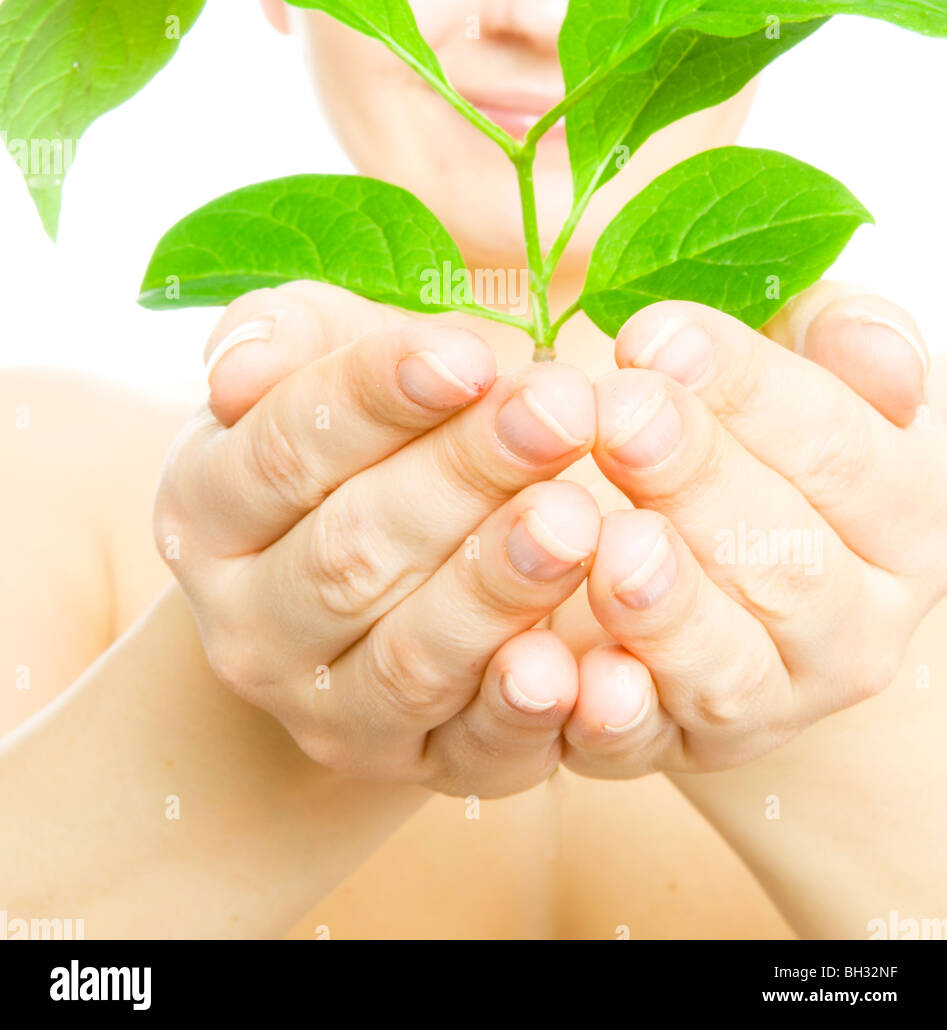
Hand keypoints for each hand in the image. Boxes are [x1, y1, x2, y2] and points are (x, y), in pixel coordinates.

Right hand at [154, 282, 598, 797]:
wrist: (375, 569)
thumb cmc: (359, 432)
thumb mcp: (315, 357)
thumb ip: (278, 339)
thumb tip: (238, 369)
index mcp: (208, 510)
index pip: (285, 451)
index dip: (376, 398)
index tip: (470, 353)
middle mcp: (249, 626)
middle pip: (354, 551)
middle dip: (465, 476)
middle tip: (561, 412)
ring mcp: (327, 712)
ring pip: (410, 657)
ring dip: (498, 590)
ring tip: (579, 521)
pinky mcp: (420, 768)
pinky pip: (474, 753)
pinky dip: (528, 713)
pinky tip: (582, 664)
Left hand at [561, 286, 945, 776]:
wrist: (710, 558)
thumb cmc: (760, 436)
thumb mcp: (809, 362)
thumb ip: (846, 340)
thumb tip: (873, 349)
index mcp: (904, 518)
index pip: (839, 452)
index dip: (749, 390)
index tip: (656, 337)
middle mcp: (854, 628)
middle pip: (786, 564)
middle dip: (696, 483)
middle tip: (619, 416)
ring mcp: (767, 702)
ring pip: (729, 671)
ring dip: (666, 611)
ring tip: (612, 545)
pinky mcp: (674, 747)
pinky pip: (642, 748)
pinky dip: (609, 718)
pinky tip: (572, 675)